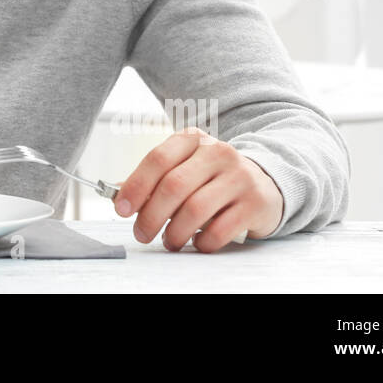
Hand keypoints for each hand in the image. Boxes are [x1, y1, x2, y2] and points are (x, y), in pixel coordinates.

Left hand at [113, 127, 283, 252]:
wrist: (265, 183)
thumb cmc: (213, 179)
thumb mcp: (184, 169)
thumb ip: (154, 181)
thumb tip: (118, 196)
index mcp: (193, 140)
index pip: (157, 159)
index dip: (135, 186)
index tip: (121, 209)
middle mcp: (218, 152)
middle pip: (174, 186)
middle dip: (151, 216)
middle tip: (142, 233)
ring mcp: (239, 176)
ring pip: (195, 209)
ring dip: (174, 232)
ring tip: (170, 241)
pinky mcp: (255, 202)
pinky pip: (219, 229)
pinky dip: (202, 242)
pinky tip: (197, 242)